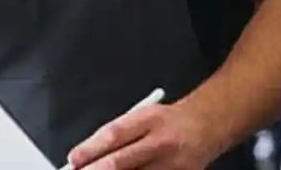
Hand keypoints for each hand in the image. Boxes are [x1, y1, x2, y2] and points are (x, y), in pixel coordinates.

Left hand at [67, 103, 217, 169]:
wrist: (207, 126)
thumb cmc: (167, 121)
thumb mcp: (142, 116)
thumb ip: (117, 134)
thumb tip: (85, 156)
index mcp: (148, 119)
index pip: (114, 134)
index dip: (91, 148)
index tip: (73, 159)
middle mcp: (161, 142)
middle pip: (121, 161)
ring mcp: (172, 164)